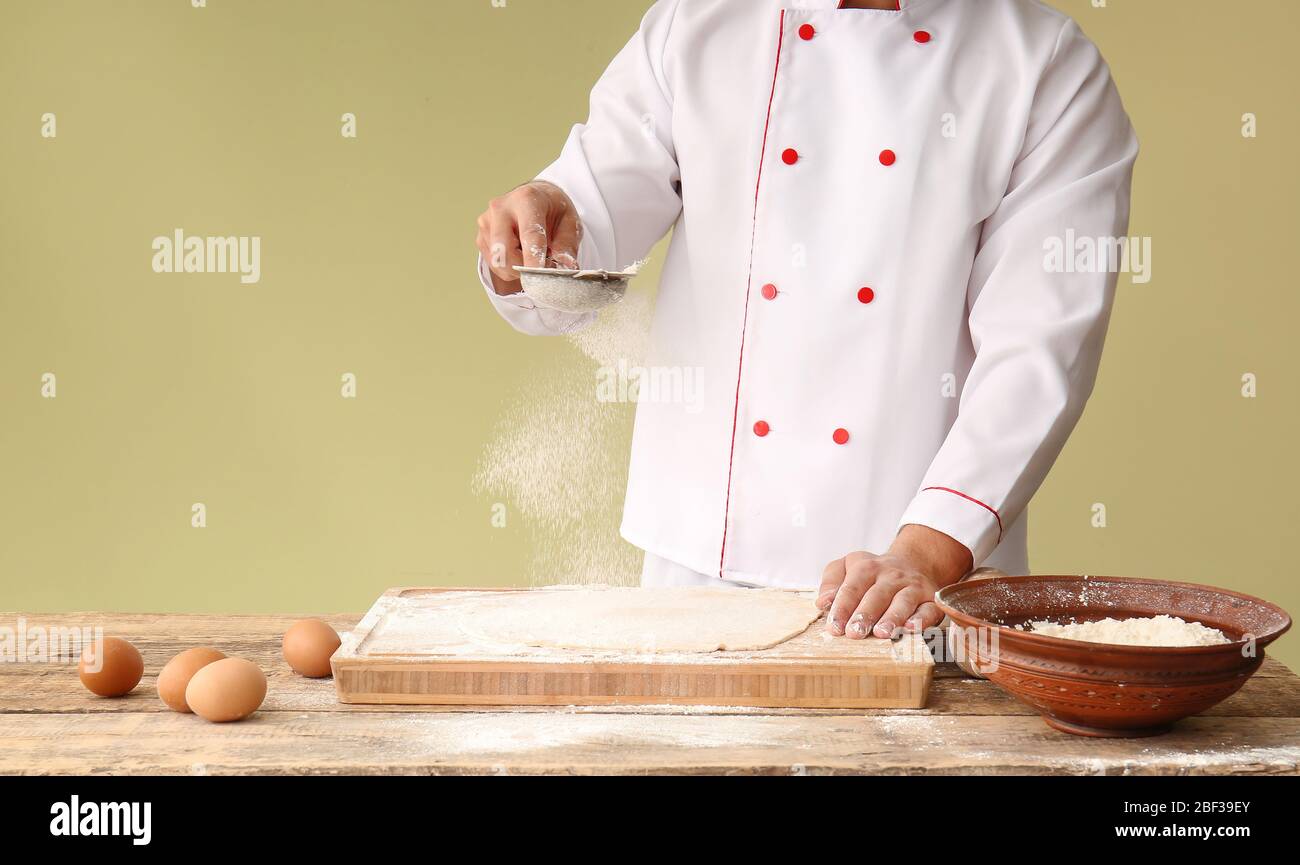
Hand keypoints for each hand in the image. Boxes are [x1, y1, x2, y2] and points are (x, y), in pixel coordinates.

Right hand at [475, 181, 582, 295]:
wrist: (535, 198)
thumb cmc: (552, 210)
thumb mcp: (570, 223)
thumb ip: (567, 248)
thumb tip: (565, 270)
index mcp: (526, 200)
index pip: (529, 234)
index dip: (533, 259)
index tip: (538, 276)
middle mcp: (500, 208)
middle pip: (504, 252)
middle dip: (523, 269)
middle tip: (541, 269)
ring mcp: (486, 222)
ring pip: (498, 263)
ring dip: (517, 269)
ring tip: (532, 257)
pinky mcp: (481, 236)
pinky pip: (494, 265)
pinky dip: (509, 267)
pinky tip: (519, 253)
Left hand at [817, 525, 973, 639]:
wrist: (912, 563)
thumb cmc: (872, 573)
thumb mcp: (846, 567)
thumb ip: (831, 582)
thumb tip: (823, 602)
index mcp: (867, 567)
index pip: (852, 586)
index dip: (842, 607)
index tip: (834, 627)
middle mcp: (891, 575)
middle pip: (877, 595)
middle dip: (865, 615)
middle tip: (854, 633)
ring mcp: (913, 586)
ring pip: (903, 601)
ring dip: (892, 618)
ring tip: (881, 633)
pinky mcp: (931, 599)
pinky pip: (929, 609)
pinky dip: (922, 619)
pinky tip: (912, 628)